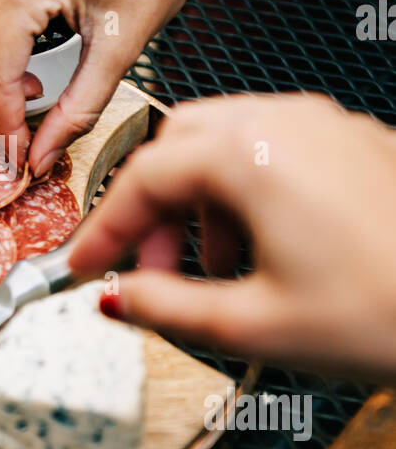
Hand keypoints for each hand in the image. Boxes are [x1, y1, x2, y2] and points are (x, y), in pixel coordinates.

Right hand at [70, 94, 395, 382]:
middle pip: (180, 142)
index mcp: (252, 155)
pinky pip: (276, 149)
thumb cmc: (387, 312)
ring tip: (212, 271)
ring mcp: (328, 128)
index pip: (142, 176)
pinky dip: (245, 192)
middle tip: (145, 270)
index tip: (82, 265)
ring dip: (199, 201)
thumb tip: (116, 298)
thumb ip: (163, 307)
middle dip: (152, 207)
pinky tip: (261, 252)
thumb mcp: (252, 325)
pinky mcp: (357, 145)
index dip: (102, 228)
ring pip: (228, 141)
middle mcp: (288, 123)